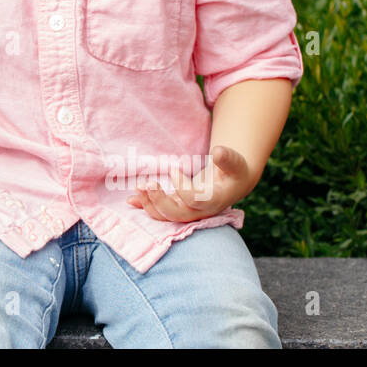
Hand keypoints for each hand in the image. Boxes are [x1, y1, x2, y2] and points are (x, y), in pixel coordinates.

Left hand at [125, 145, 252, 222]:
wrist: (232, 183)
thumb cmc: (234, 171)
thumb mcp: (235, 162)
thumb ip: (227, 158)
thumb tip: (218, 151)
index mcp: (214, 201)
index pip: (193, 200)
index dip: (181, 187)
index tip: (173, 169)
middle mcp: (199, 211)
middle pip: (176, 214)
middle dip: (159, 201)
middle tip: (147, 184)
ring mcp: (188, 211)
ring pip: (165, 216)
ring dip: (149, 204)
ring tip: (137, 188)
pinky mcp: (178, 207)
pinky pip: (159, 212)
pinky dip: (145, 206)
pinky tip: (130, 200)